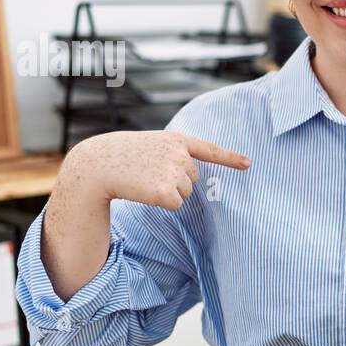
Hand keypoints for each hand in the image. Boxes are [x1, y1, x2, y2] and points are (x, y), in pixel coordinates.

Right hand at [61, 130, 250, 210]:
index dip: (230, 158)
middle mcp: (180, 154)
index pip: (209, 149)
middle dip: (173, 181)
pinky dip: (162, 203)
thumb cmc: (121, 157)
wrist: (97, 164)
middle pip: (193, 180)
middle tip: (147, 173)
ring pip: (185, 194)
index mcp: (176, 140)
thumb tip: (191, 180)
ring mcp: (174, 172)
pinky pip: (176, 205)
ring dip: (167, 192)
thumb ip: (174, 155)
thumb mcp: (150, 147)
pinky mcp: (167, 192)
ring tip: (143, 180)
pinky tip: (144, 191)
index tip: (248, 164)